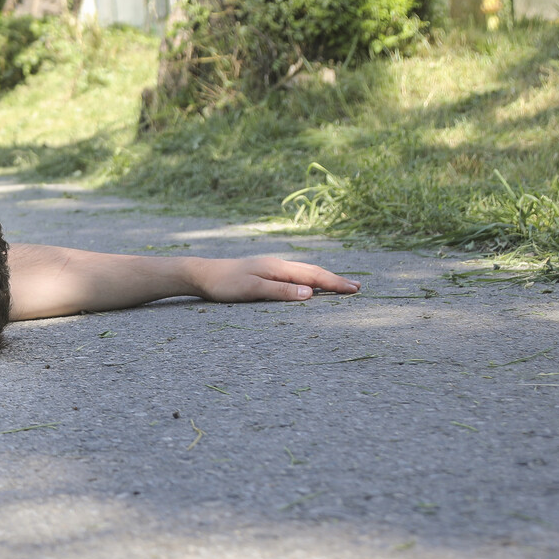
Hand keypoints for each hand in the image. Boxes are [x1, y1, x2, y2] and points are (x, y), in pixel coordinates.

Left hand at [189, 256, 360, 303]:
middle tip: (357, 287)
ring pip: (304, 272)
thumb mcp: (252, 289)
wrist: (201, 274)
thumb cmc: (224, 283)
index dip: (335, 283)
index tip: (355, 289)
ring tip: (340, 285)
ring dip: (324, 279)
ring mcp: (270, 268)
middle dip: (335, 279)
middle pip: (312, 271)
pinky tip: (310, 285)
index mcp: (277, 267)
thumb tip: (311, 293)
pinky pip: (294, 276)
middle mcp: (277, 265)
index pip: (313, 275)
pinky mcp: (263, 273)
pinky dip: (309, 279)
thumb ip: (280, 291)